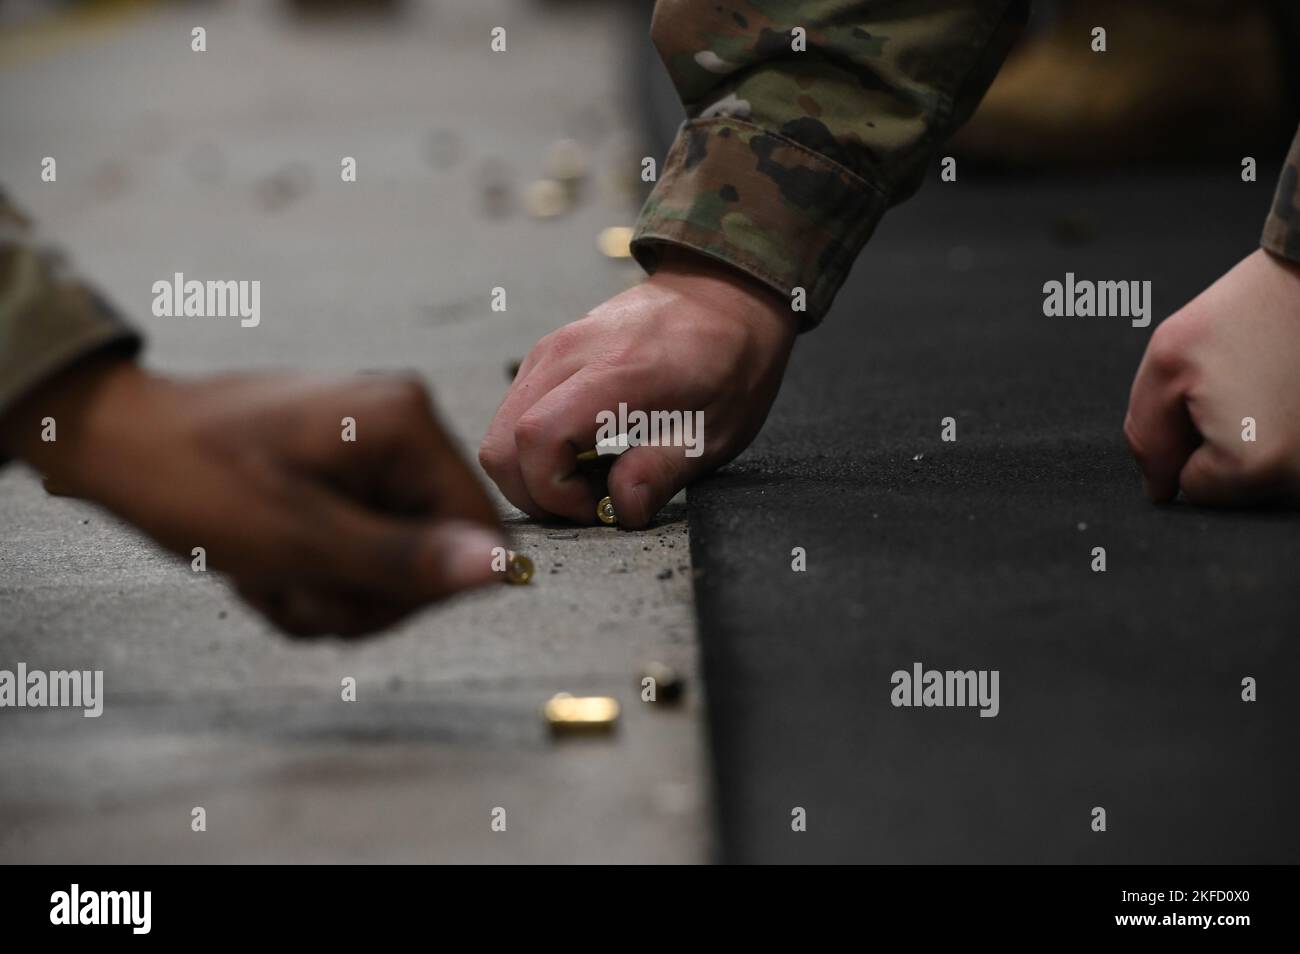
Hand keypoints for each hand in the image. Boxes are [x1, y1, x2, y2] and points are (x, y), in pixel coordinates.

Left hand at [3, 357, 505, 636]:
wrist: (116, 442)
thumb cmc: (194, 477)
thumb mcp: (301, 537)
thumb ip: (406, 558)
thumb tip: (502, 568)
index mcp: (404, 424)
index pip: (477, 524)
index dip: (429, 581)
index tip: (353, 591)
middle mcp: (400, 426)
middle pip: (437, 548)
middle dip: (364, 589)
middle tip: (295, 587)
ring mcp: (373, 447)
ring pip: (396, 557)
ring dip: (334, 587)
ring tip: (271, 575)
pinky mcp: (347, 468)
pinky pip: (364, 542)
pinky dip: (319, 569)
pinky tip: (270, 563)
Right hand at [479, 248, 796, 527]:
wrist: (721, 295)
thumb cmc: (727, 360)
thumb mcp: (715, 430)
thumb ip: (663, 470)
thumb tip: (623, 508)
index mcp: (617, 372)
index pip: (537, 438)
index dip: (554, 490)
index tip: (595, 505)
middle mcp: (569, 355)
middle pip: (501, 444)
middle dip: (533, 492)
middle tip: (587, 501)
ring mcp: (550, 351)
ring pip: (500, 433)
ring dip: (533, 471)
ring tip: (589, 475)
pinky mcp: (545, 356)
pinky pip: (514, 414)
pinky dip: (535, 447)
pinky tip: (583, 451)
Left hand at [1124, 248, 1299, 504]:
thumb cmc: (1242, 313)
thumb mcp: (1168, 363)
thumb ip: (1148, 437)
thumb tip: (1159, 492)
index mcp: (1255, 464)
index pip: (1193, 488)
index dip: (1188, 439)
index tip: (1216, 391)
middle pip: (1232, 489)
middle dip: (1223, 442)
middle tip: (1244, 384)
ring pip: (1263, 477)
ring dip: (1256, 438)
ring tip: (1270, 384)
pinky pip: (1290, 459)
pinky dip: (1285, 431)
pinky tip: (1290, 391)